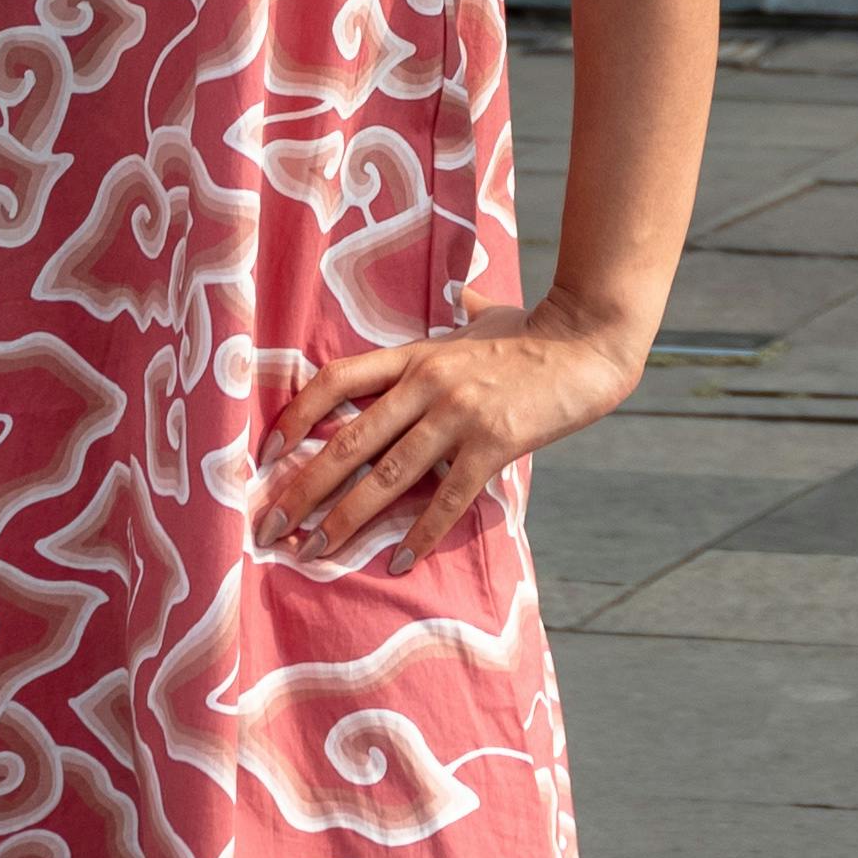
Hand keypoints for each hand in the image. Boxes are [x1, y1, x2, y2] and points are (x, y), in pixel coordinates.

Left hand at [253, 297, 647, 568]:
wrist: (590, 342)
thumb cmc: (537, 331)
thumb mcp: (489, 317)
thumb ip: (467, 311)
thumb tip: (464, 293)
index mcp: (417, 355)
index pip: (337, 381)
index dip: (297, 416)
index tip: (268, 454)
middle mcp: (428, 384)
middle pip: (349, 441)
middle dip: (304, 488)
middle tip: (270, 526)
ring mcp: (460, 415)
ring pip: (388, 477)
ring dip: (346, 519)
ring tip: (314, 551)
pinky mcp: (493, 443)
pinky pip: (446, 500)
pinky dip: (419, 536)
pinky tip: (398, 564)